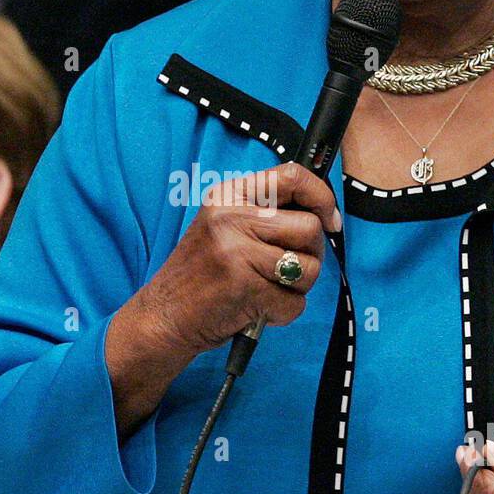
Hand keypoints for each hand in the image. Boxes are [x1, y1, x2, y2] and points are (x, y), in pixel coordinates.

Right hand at [105, 162, 339, 437]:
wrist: (163, 317)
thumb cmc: (202, 276)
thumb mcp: (223, 228)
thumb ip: (265, 214)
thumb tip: (324, 214)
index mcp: (229, 196)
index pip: (292, 176)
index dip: (322, 197)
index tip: (330, 220)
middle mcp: (231, 218)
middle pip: (310, 228)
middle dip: (310, 255)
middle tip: (284, 270)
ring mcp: (237, 252)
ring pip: (310, 267)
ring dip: (297, 288)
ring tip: (265, 290)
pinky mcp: (245, 287)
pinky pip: (295, 302)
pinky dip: (282, 313)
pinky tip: (255, 309)